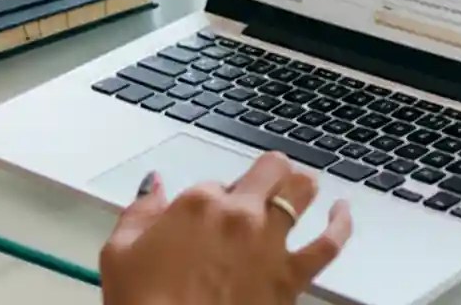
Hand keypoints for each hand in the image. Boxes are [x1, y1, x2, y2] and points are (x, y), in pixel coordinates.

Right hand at [100, 152, 353, 304]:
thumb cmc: (143, 304)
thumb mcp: (119, 253)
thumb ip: (139, 211)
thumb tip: (154, 184)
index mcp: (197, 204)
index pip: (214, 183)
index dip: (213, 200)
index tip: (207, 220)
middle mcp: (239, 214)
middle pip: (269, 169)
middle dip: (267, 174)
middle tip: (264, 185)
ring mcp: (269, 241)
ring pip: (303, 190)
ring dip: (301, 186)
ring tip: (302, 188)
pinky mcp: (292, 274)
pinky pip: (330, 242)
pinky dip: (341, 223)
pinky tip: (342, 212)